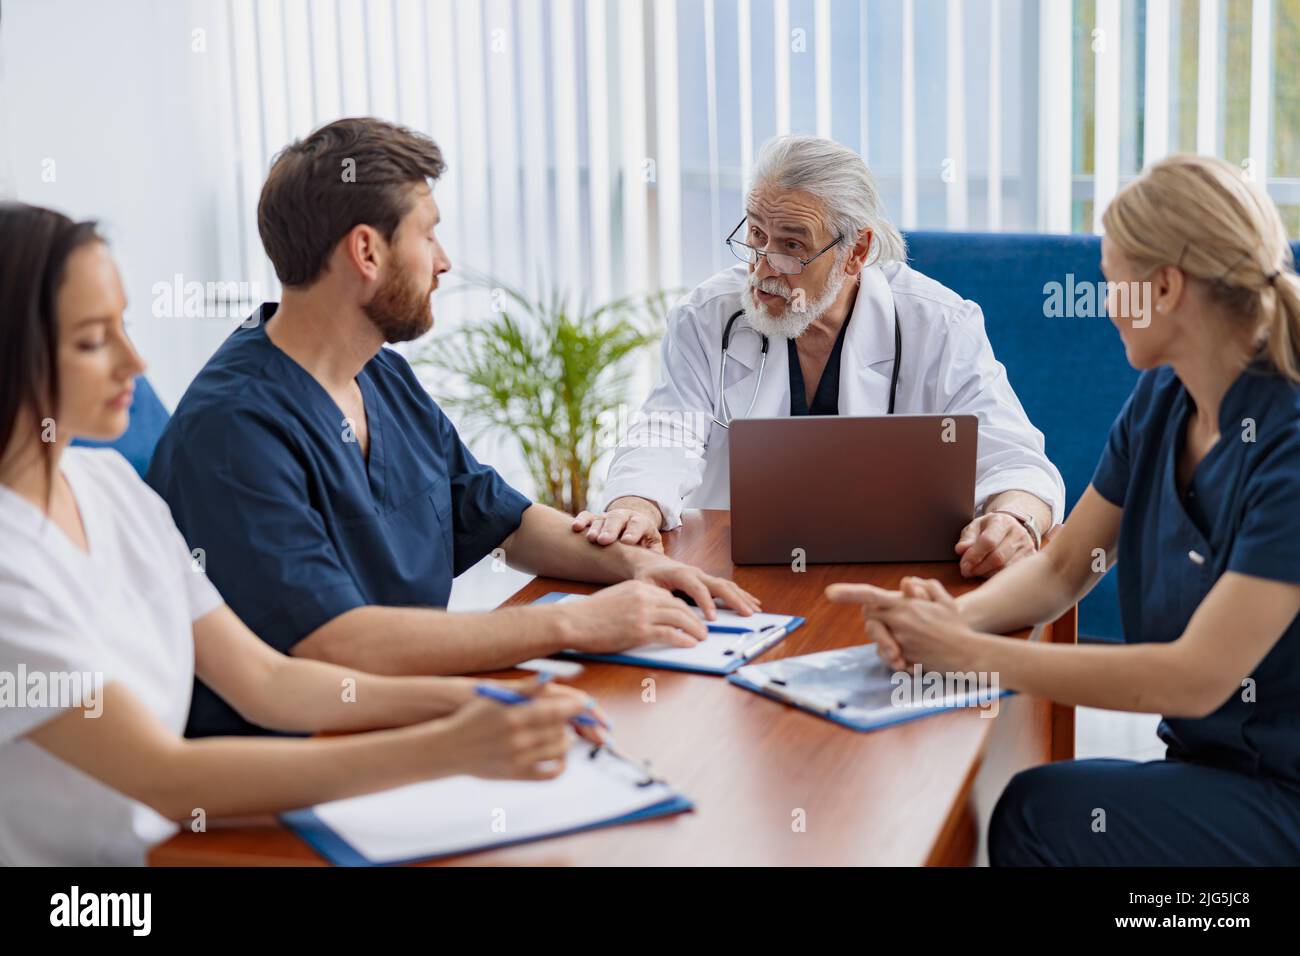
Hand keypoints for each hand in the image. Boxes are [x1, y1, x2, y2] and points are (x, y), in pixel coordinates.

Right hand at [435, 677, 588, 779]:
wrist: (449, 748)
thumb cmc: (472, 717)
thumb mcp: (496, 698)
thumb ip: (526, 688)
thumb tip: (551, 677)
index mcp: (515, 717)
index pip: (556, 711)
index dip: (574, 707)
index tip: (584, 703)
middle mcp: (518, 740)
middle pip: (559, 730)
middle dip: (571, 722)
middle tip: (574, 716)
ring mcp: (518, 760)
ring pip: (557, 750)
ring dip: (567, 740)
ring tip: (566, 733)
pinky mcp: (516, 775)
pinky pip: (549, 774)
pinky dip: (560, 766)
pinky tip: (561, 757)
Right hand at [558, 580, 711, 652]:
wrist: (573, 621)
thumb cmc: (588, 614)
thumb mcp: (615, 598)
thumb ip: (635, 601)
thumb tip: (651, 613)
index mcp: (638, 586)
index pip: (668, 597)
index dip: (681, 609)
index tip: (689, 617)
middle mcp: (644, 596)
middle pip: (679, 606)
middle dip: (694, 618)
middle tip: (703, 628)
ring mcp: (643, 613)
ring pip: (680, 619)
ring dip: (695, 629)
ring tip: (702, 637)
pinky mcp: (640, 631)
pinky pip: (670, 634)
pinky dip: (683, 639)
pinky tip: (689, 644)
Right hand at [572, 497, 663, 551]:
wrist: (633, 525)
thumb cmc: (643, 543)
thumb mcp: (653, 547)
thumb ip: (654, 555)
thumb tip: (655, 569)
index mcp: (641, 523)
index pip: (638, 524)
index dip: (633, 532)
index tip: (627, 542)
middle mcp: (624, 517)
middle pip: (617, 519)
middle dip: (610, 530)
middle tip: (604, 541)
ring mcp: (608, 517)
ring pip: (601, 519)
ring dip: (595, 528)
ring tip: (591, 539)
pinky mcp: (595, 519)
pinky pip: (587, 516)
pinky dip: (581, 520)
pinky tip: (576, 528)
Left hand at [629, 553, 761, 619]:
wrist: (651, 564)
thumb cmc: (648, 576)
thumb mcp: (645, 586)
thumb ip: (657, 598)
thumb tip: (670, 612)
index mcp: (681, 574)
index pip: (698, 589)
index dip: (706, 603)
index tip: (713, 618)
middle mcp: (696, 573)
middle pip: (719, 585)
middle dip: (734, 600)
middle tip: (747, 614)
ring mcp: (704, 576)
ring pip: (727, 585)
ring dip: (742, 597)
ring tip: (755, 610)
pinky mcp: (708, 581)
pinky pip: (727, 587)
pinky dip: (741, 595)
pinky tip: (752, 603)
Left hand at [826, 577, 979, 672]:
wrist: (968, 654)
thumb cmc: (956, 626)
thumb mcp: (944, 600)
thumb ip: (924, 587)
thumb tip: (905, 582)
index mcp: (905, 606)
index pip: (870, 596)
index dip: (848, 593)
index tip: (829, 592)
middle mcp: (899, 623)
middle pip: (868, 618)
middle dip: (874, 622)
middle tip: (888, 626)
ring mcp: (900, 643)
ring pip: (876, 640)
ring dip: (886, 643)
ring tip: (904, 648)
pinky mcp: (903, 660)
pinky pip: (887, 658)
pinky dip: (896, 658)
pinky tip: (911, 658)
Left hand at [954, 512, 1035, 577]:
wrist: (1012, 527)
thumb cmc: (989, 528)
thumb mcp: (975, 528)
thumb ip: (967, 538)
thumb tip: (961, 550)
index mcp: (1002, 522)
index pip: (988, 541)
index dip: (974, 556)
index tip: (964, 566)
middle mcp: (1018, 533)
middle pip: (997, 558)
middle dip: (979, 568)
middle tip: (967, 572)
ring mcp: (1027, 546)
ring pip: (1005, 568)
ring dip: (987, 574)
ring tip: (977, 571)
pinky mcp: (1031, 558)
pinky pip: (1013, 573)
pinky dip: (998, 576)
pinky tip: (989, 573)